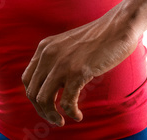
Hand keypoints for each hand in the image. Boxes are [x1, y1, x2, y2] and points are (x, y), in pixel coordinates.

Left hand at [21, 11, 141, 126]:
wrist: (119, 25)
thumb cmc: (99, 37)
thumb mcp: (69, 45)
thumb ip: (57, 58)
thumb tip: (53, 82)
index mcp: (45, 48)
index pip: (27, 80)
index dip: (35, 97)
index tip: (47, 105)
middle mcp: (48, 55)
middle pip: (32, 92)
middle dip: (42, 110)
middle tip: (54, 118)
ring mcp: (62, 63)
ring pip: (43, 100)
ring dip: (51, 115)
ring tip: (61, 121)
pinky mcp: (78, 72)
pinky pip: (66, 102)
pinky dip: (71, 113)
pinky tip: (78, 115)